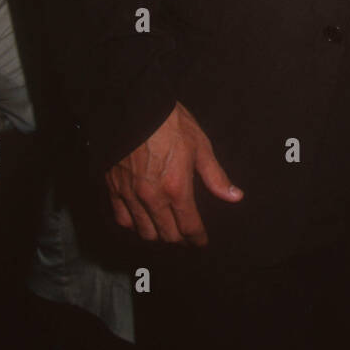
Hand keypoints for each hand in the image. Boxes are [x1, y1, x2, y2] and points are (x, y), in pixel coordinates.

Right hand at [105, 101, 242, 245]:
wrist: (134, 107)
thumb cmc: (170, 123)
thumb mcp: (200, 146)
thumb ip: (215, 177)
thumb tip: (235, 196)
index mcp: (177, 188)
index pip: (189, 226)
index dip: (197, 238)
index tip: (201, 242)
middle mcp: (152, 197)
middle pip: (167, 234)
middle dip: (180, 239)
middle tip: (187, 237)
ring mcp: (131, 195)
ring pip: (144, 232)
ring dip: (158, 235)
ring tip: (166, 230)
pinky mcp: (114, 189)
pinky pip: (123, 219)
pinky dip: (134, 225)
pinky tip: (142, 220)